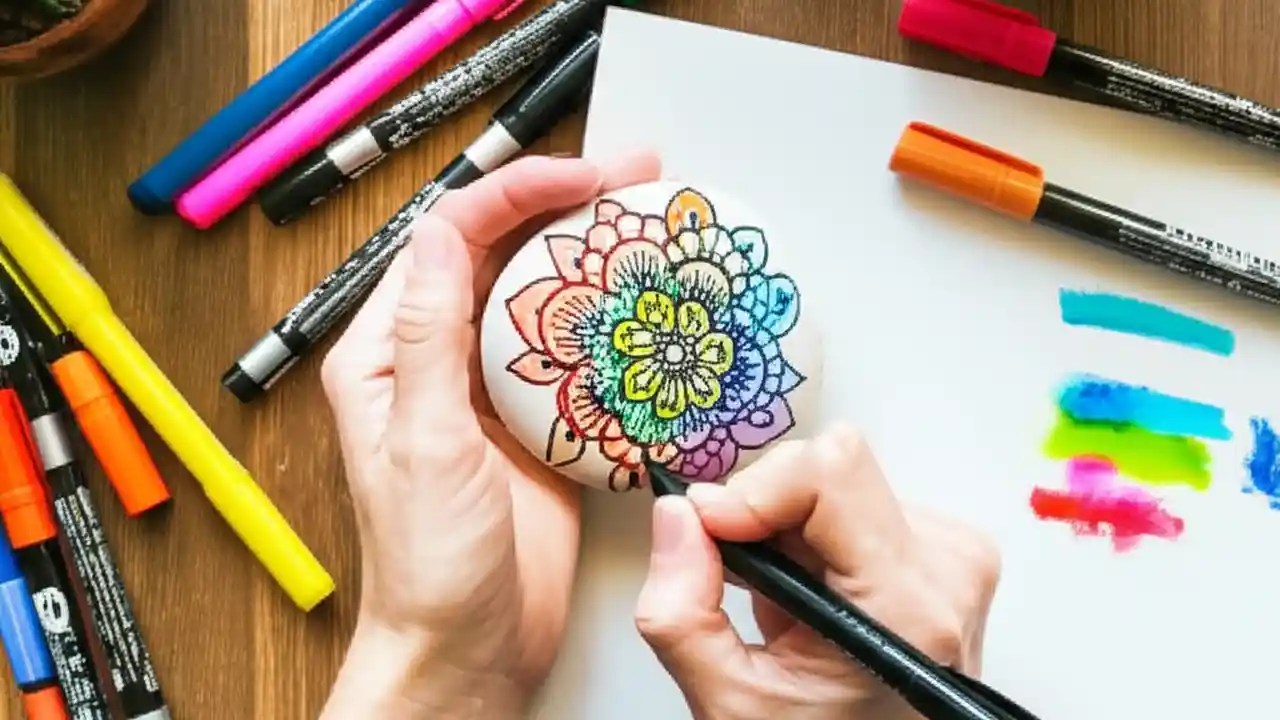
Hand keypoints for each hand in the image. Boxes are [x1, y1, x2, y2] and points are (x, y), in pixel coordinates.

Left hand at [320, 151, 661, 718]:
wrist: (469, 648)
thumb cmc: (428, 566)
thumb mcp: (423, 442)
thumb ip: (431, 336)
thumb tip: (442, 232)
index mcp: (390, 352)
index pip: (452, 238)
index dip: (518, 193)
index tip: (584, 178)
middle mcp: (440, 360)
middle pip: (505, 254)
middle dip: (567, 206)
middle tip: (636, 178)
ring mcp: (496, 390)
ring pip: (547, 296)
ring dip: (596, 256)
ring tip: (651, 222)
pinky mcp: (543, 423)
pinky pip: (580, 354)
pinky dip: (615, 323)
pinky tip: (650, 305)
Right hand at [635, 424, 1001, 719]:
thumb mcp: (732, 705)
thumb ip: (683, 614)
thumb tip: (676, 514)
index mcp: (907, 608)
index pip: (831, 472)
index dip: (755, 489)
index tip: (711, 526)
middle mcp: (948, 569)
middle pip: (830, 469)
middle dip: (764, 512)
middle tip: (742, 578)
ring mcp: (956, 556)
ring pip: (838, 483)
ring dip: (789, 529)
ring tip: (783, 601)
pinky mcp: (950, 549)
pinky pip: (857, 502)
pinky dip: (816, 537)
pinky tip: (811, 594)